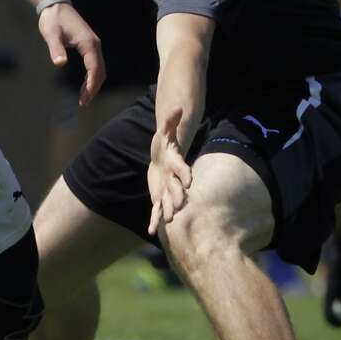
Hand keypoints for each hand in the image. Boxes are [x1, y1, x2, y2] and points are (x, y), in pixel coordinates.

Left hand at [37, 1, 104, 105]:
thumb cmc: (53, 20)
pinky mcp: (89, 45)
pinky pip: (95, 64)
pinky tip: (84, 85)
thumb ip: (56, 49)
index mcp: (88, 43)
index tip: (85, 98)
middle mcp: (94, 45)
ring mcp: (93, 45)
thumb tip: (60, 63)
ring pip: (99, 68)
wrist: (55, 5)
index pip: (94, 68)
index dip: (91, 85)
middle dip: (94, 88)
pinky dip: (92, 77)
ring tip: (84, 98)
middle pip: (100, 71)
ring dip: (93, 84)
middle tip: (83, 103)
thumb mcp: (51, 34)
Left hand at [147, 107, 192, 235]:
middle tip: (178, 207)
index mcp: (176, 164)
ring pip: (167, 202)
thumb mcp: (166, 131)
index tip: (188, 181)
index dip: (184, 174)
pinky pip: (156, 210)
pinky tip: (151, 232)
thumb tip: (177, 107)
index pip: (182, 169)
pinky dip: (154, 221)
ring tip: (168, 222)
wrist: (163, 159)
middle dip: (176, 197)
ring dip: (167, 212)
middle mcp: (174, 180)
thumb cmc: (165, 144)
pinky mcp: (159, 198)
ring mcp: (167, 190)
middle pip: (176, 189)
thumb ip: (171, 121)